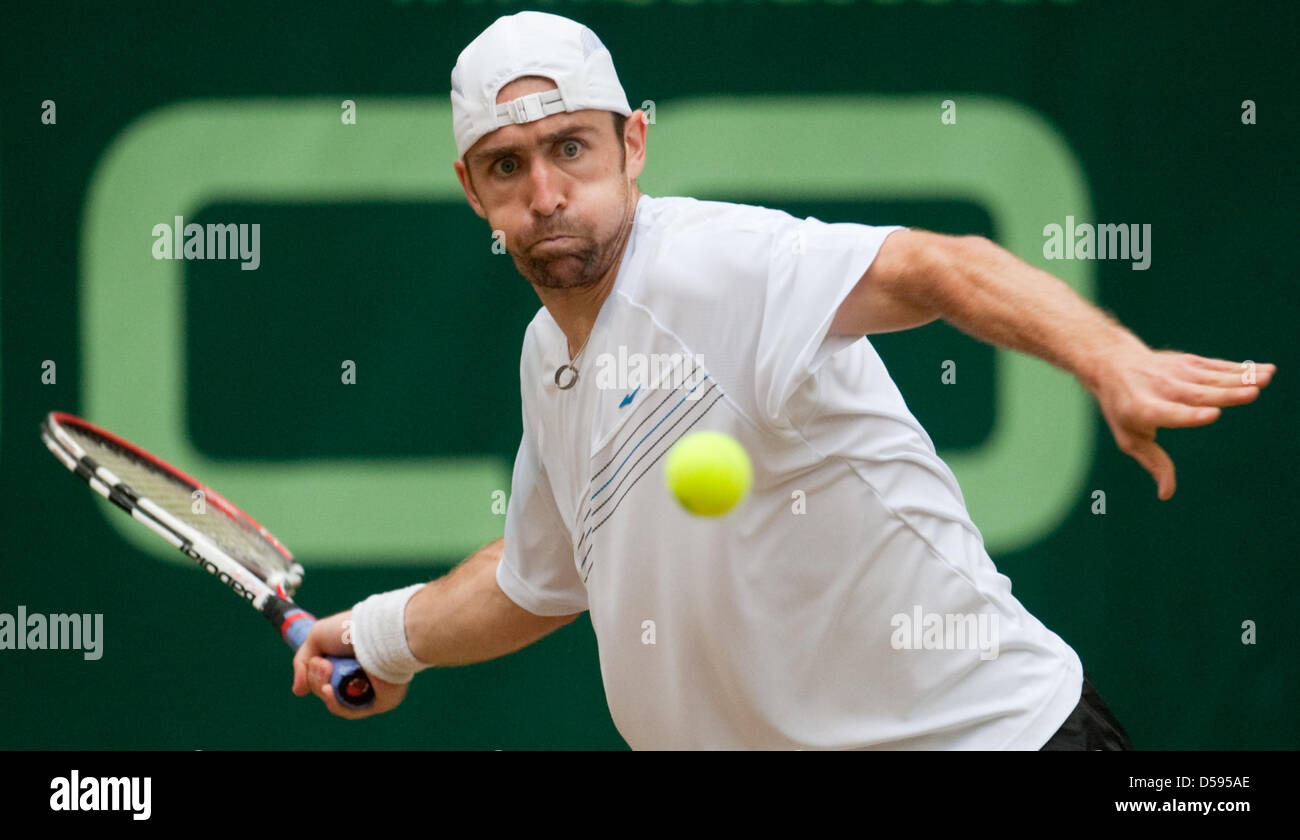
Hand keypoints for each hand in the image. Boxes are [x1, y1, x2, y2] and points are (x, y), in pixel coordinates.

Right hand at [291, 610, 408, 719]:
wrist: (374, 632)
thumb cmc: (349, 629)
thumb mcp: (317, 637)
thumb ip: (302, 663)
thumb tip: (299, 691)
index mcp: (350, 660)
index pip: (325, 677)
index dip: (314, 674)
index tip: (316, 660)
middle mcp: (361, 675)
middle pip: (328, 690)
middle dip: (317, 679)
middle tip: (323, 663)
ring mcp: (371, 689)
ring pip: (336, 702)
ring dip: (323, 688)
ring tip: (327, 669)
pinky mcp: (380, 700)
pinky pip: (352, 711)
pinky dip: (335, 703)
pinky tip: (327, 690)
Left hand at [1089, 338, 1274, 499]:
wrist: (1114, 366)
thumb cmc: (1123, 409)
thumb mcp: (1130, 438)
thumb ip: (1154, 463)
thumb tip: (1166, 494)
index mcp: (1143, 409)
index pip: (1168, 413)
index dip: (1190, 415)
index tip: (1213, 414)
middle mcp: (1161, 389)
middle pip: (1196, 394)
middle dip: (1225, 394)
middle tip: (1252, 394)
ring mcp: (1176, 373)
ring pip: (1210, 377)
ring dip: (1240, 378)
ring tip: (1266, 379)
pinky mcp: (1188, 362)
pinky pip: (1216, 367)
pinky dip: (1240, 369)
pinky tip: (1264, 371)